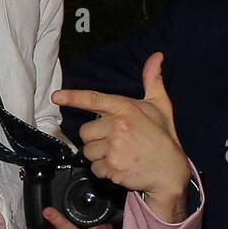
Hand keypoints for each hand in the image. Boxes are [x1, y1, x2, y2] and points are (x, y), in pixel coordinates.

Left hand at [52, 53, 190, 223]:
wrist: (171, 172)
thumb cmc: (163, 137)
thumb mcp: (161, 106)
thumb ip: (153, 80)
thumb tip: (157, 56)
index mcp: (126, 108)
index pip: (94, 99)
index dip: (73, 97)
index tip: (56, 96)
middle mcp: (118, 126)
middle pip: (85, 131)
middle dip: (95, 137)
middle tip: (115, 141)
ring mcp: (115, 148)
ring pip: (88, 151)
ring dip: (99, 155)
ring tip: (120, 154)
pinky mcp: (113, 167)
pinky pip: (94, 168)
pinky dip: (104, 170)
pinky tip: (120, 166)